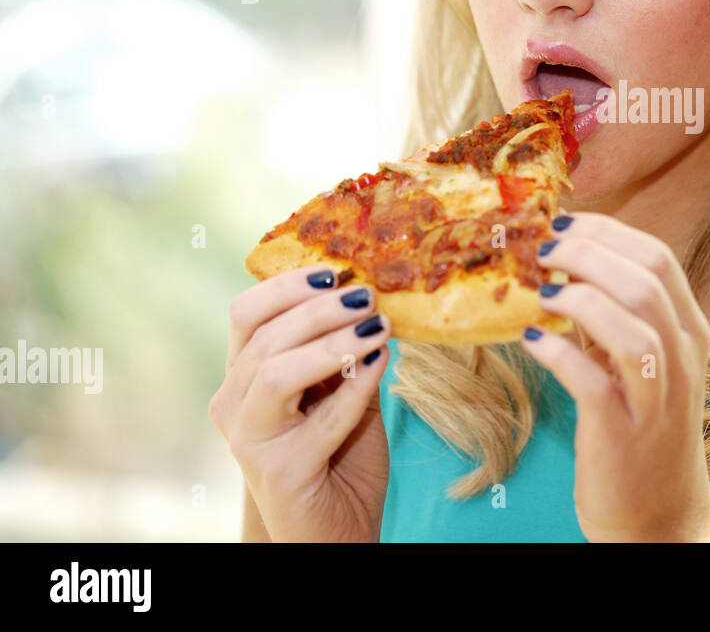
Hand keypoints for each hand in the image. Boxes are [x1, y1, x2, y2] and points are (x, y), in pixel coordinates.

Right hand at [209, 266, 392, 541]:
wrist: (339, 531)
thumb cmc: (341, 459)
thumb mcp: (346, 392)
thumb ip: (349, 352)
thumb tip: (373, 299)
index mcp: (245, 376)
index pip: (247, 314)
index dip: (287, 286)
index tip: (335, 271)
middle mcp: (234, 404)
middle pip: (265, 337)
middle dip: (320, 309)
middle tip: (368, 296)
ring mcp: (250, 439)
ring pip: (277, 371)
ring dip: (332, 343)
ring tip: (378, 327)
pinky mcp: (279, 471)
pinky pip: (318, 419)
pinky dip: (353, 388)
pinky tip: (381, 365)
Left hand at [521, 212, 709, 541]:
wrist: (659, 516)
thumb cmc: (641, 431)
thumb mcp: (636, 363)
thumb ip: (610, 315)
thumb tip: (562, 263)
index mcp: (688, 330)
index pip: (658, 256)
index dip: (607, 230)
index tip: (562, 221)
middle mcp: (681, 357)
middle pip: (645, 279)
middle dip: (588, 250)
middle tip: (539, 246)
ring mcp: (657, 397)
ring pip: (632, 324)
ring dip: (580, 295)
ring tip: (539, 289)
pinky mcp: (624, 432)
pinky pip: (593, 380)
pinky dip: (559, 352)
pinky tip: (531, 340)